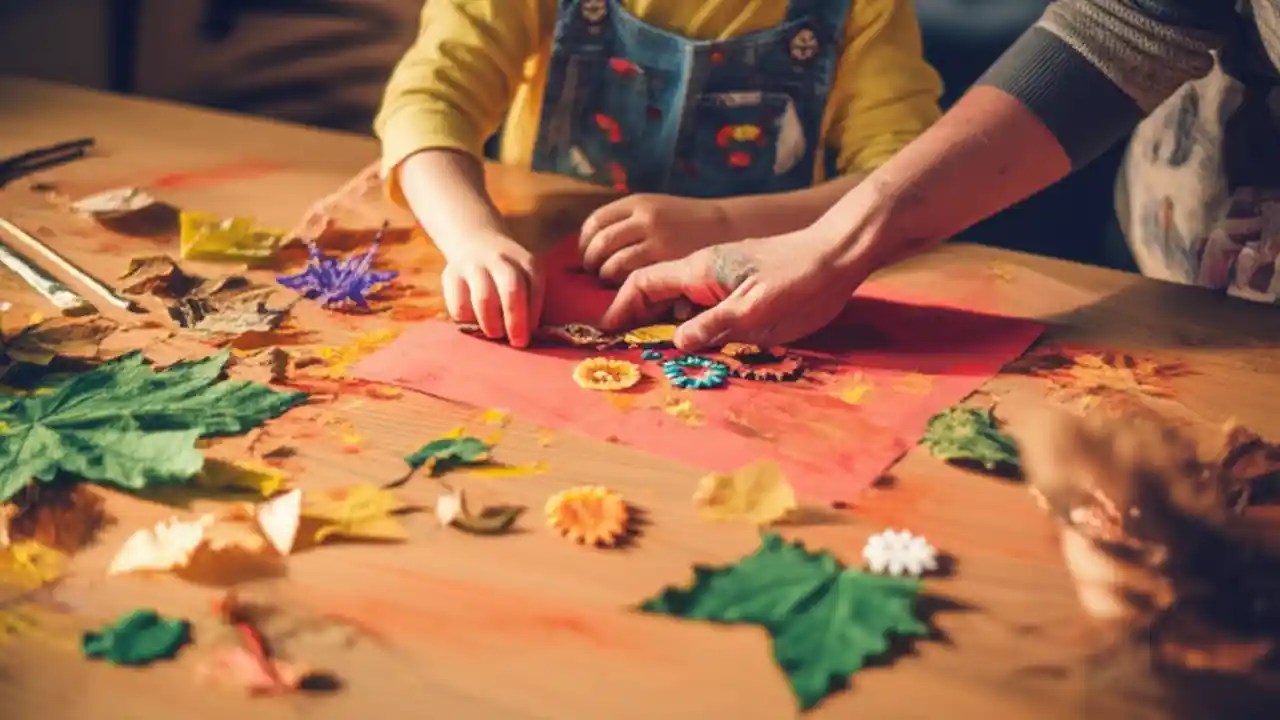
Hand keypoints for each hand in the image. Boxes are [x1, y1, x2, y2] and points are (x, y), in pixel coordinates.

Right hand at [441, 234, 544, 347]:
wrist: (474, 240)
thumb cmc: (508, 273)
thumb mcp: (526, 276)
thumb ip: (529, 301)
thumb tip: (526, 335)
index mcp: (526, 261)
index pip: (535, 288)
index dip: (533, 315)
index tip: (530, 333)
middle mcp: (500, 260)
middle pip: (511, 290)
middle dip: (515, 321)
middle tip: (517, 342)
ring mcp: (474, 266)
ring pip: (484, 300)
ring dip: (492, 324)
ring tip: (494, 333)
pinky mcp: (451, 276)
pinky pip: (459, 306)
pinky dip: (468, 321)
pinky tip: (474, 322)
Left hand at [579, 194, 732, 283]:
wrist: (726, 225)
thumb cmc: (687, 222)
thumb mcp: (656, 208)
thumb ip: (628, 221)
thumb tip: (593, 245)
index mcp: (638, 202)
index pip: (596, 221)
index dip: (584, 241)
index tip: (586, 253)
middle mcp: (644, 217)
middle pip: (600, 243)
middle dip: (591, 261)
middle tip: (594, 272)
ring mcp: (656, 240)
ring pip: (613, 263)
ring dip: (606, 275)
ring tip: (609, 280)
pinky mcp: (667, 260)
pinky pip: (633, 276)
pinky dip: (623, 284)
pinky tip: (627, 285)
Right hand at [600, 230, 866, 350]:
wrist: (839, 253)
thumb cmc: (800, 278)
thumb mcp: (758, 308)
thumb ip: (715, 324)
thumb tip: (676, 341)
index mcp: (701, 270)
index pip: (645, 283)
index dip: (621, 307)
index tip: (606, 332)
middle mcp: (706, 272)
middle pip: (656, 291)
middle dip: (634, 316)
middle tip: (621, 346)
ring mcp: (724, 278)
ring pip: (679, 299)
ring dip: (660, 321)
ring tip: (648, 347)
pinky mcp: (742, 288)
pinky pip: (702, 305)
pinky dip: (688, 322)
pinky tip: (693, 341)